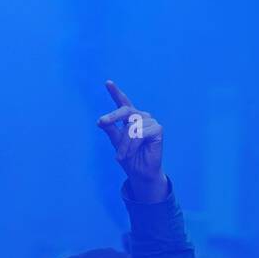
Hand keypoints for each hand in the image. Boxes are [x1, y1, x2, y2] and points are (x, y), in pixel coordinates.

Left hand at [96, 80, 167, 202]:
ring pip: (131, 127)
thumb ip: (110, 130)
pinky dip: (132, 145)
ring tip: (122, 156)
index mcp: (131, 119)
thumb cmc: (129, 159)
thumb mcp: (116, 142)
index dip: (116, 93)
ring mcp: (151, 122)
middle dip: (112, 117)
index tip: (108, 83)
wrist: (140, 174)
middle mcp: (142, 117)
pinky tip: (132, 153)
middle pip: (125, 111)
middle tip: (101, 122)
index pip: (123, 103)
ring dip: (124, 144)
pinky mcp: (157, 129)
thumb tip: (100, 121)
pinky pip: (139, 133)